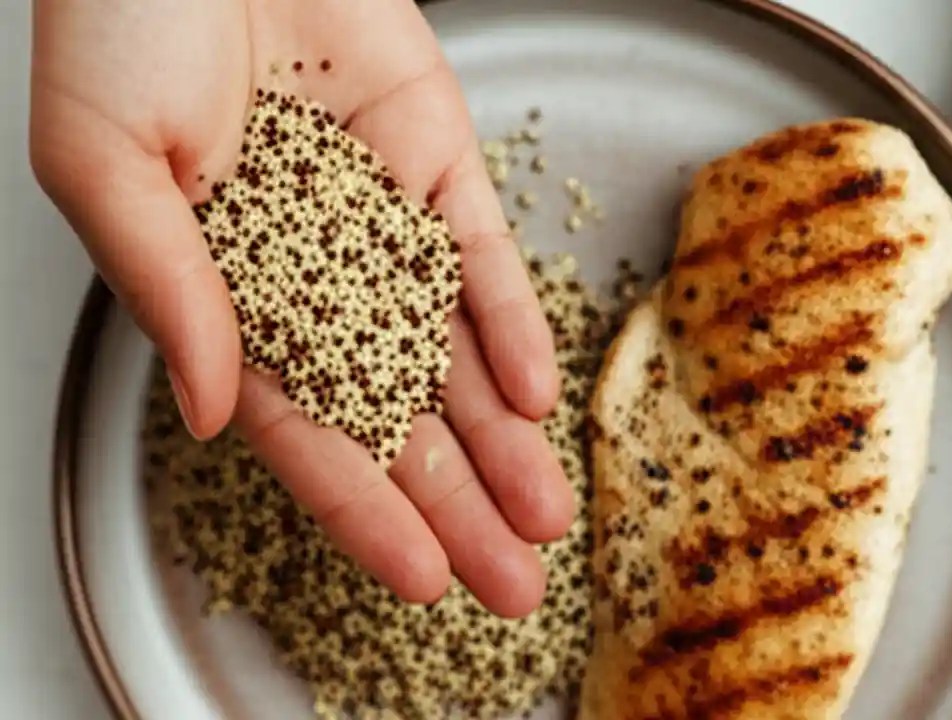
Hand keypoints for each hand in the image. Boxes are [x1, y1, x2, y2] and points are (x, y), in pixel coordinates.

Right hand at [30, 0, 569, 617]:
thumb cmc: (119, 22)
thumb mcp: (104, 163)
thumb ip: (167, 288)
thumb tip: (209, 406)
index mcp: (227, 298)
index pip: (307, 430)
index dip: (364, 510)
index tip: (420, 578)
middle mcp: (314, 275)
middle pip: (398, 413)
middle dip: (458, 504)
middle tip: (514, 585)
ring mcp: (381, 221)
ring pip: (454, 352)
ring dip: (504, 438)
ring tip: (546, 518)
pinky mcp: (435, 160)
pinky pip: (480, 255)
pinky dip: (510, 321)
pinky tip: (535, 394)